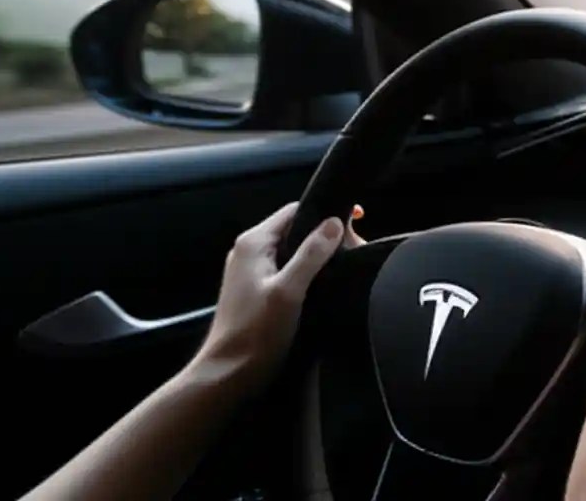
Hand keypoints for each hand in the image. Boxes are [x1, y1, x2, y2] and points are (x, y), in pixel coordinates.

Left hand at [192, 202, 363, 391]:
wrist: (229, 374)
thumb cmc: (255, 333)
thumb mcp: (289, 291)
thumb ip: (311, 255)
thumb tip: (335, 223)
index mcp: (254, 243)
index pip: (295, 211)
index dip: (325, 214)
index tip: (356, 221)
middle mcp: (250, 251)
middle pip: (296, 230)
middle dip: (326, 237)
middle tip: (355, 251)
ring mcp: (252, 272)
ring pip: (294, 251)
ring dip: (319, 257)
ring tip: (345, 268)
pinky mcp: (258, 290)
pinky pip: (288, 269)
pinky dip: (309, 272)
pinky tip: (325, 286)